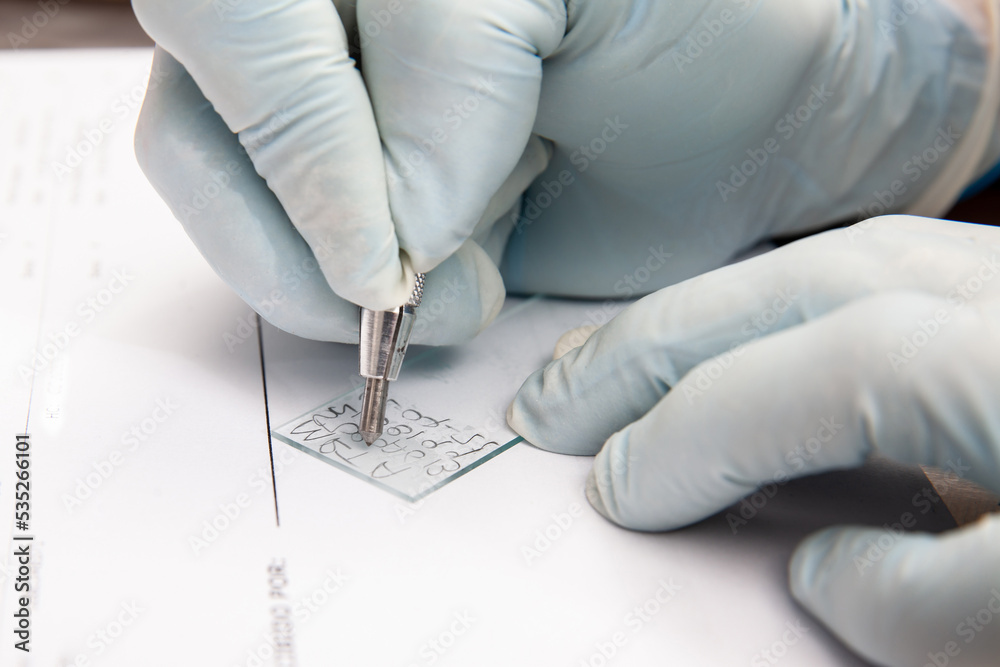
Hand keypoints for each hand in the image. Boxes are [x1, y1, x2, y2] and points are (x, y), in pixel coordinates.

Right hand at [133, 0, 994, 342]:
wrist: (760, 115)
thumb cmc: (704, 24)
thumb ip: (451, 59)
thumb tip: (388, 215)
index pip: (237, 19)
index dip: (298, 145)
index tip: (391, 261)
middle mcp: (328, 25)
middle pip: (195, 131)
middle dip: (299, 240)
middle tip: (410, 293)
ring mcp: (334, 114)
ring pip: (221, 207)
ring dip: (326, 286)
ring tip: (463, 287)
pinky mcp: (362, 202)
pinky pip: (285, 264)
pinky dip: (352, 308)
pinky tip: (461, 281)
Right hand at [508, 216, 999, 665]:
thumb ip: (923, 602)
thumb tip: (817, 570)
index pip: (832, 378)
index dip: (695, 439)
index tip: (617, 499)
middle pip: (805, 281)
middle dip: (656, 343)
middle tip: (555, 400)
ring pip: (843, 252)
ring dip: (716, 308)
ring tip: (629, 359)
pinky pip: (889, 266)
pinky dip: (792, 301)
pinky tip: (755, 339)